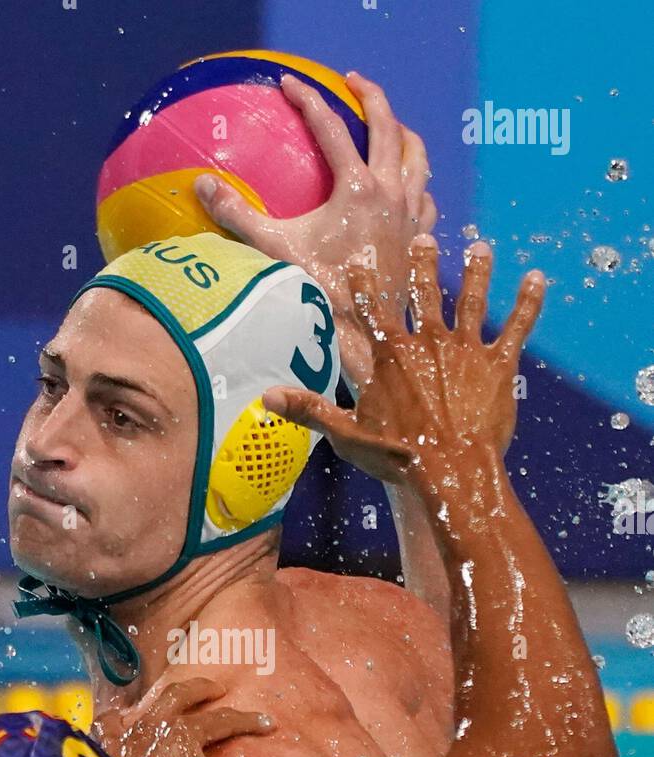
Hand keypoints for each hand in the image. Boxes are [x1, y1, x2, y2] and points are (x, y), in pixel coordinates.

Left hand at [93, 678, 295, 756]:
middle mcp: (152, 725)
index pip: (224, 720)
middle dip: (200, 689)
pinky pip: (103, 728)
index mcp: (186, 733)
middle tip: (215, 689)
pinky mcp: (96, 756)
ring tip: (164, 704)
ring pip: (140, 707)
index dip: (249, 721)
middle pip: (178, 695)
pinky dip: (113, 724)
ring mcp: (120, 738)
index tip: (268, 725)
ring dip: (156, 702)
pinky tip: (115, 727)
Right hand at [194, 72, 435, 383]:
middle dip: (369, 95)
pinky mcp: (420, 237)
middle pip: (387, 125)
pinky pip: (427, 196)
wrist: (365, 335)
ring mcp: (410, 213)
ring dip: (403, 132)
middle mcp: (390, 192)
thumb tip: (204, 185)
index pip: (330, 128)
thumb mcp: (277, 249)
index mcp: (356, 188)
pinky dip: (418, 182)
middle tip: (350, 82)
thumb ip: (239, 215)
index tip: (289, 83)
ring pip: (417, 155)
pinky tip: (408, 185)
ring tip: (389, 125)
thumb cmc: (322, 292)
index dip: (307, 99)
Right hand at [262, 237, 545, 484]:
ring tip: (481, 247)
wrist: (451, 471)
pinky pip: (516, 325)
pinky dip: (528, 301)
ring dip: (477, 271)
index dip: (366, 283)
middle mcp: (428, 341)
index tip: (363, 258)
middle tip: (425, 237)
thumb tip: (266, 396)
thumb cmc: (398, 457)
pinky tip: (537, 278)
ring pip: (471, 299)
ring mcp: (465, 349)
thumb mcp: (346, 435)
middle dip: (424, 262)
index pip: (373, 310)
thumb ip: (309, 409)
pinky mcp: (498, 363)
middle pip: (424, 292)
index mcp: (391, 356)